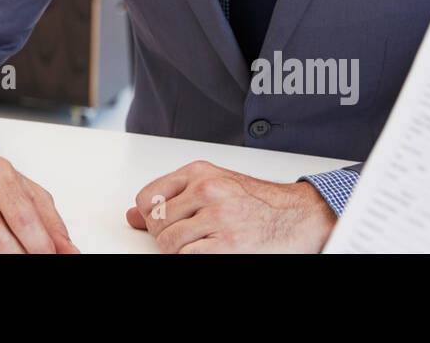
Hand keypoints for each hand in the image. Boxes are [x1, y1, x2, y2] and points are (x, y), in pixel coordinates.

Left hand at [127, 160, 335, 252]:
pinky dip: (190, 257)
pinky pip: (186, 257)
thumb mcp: (213, 185)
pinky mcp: (227, 243)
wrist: (296, 216)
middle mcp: (207, 190)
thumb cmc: (257, 201)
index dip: (149, 215)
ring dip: (177, 250)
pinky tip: (205, 251)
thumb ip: (173, 196)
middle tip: (183, 236)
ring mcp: (217, 216)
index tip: (160, 222)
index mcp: (200, 172)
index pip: (148, 196)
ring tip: (196, 245)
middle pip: (156, 222)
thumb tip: (133, 215)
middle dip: (163, 234)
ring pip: (168, 242)